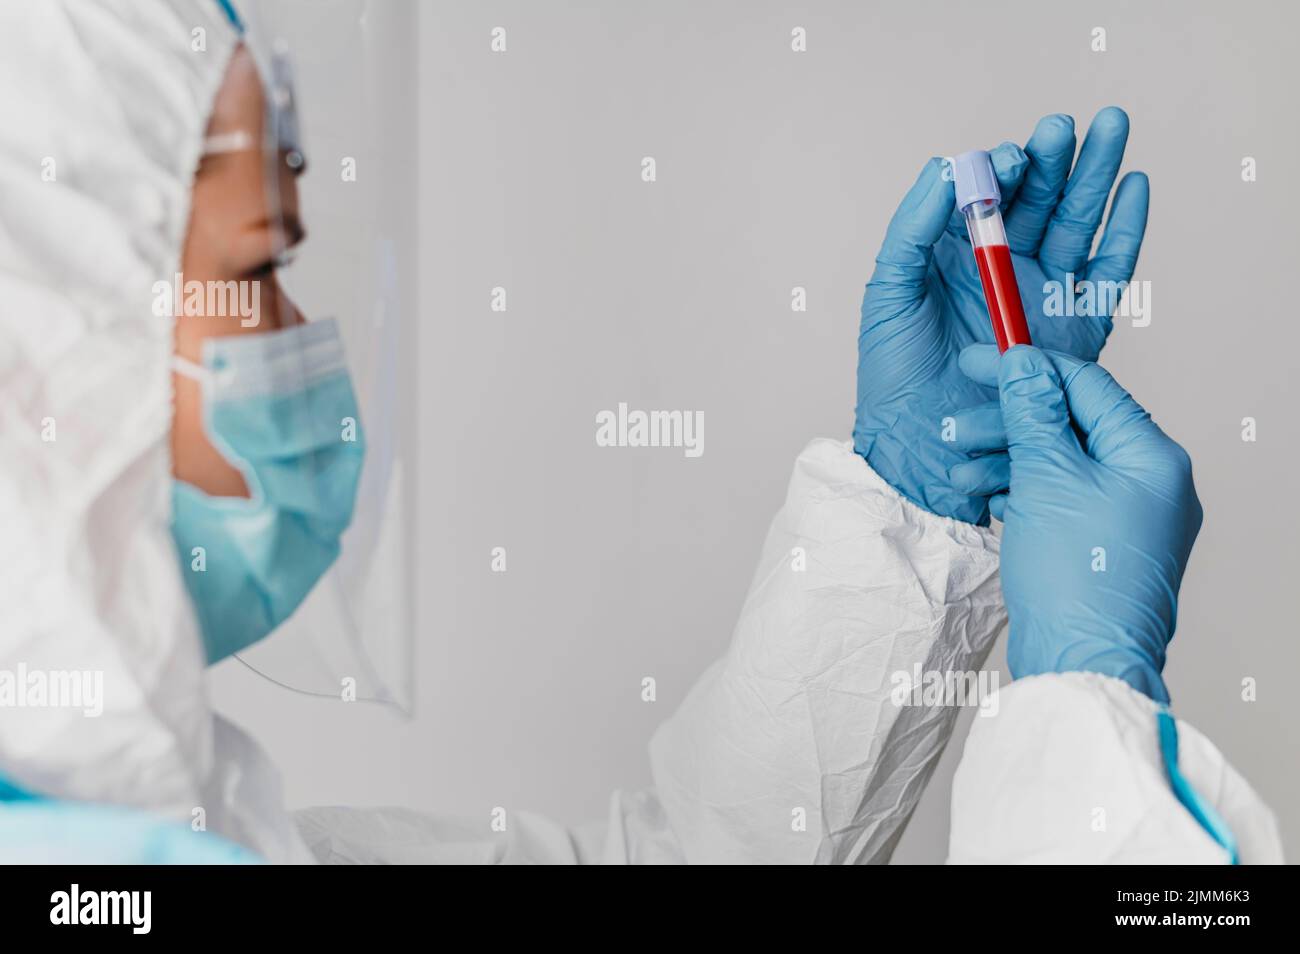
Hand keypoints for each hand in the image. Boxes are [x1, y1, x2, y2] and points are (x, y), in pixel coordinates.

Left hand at [855, 107, 1147, 523]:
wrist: (920, 448)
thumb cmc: (893, 374)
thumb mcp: (889, 292)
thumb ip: (913, 229)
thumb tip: (945, 165)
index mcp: (957, 254)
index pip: (991, 194)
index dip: (1006, 168)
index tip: (1013, 156)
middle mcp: (1003, 268)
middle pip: (1041, 198)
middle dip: (1058, 158)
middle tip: (1069, 124)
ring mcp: (1042, 296)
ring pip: (1076, 223)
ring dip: (1096, 176)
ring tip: (1113, 129)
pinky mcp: (1075, 330)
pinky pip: (1107, 272)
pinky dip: (1123, 229)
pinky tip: (1134, 187)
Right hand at [949, 344, 1201, 703]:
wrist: (1082, 663)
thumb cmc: (1075, 576)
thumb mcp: (1046, 477)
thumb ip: (1033, 413)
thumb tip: (1024, 362)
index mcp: (1152, 457)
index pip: (1086, 387)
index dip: (1027, 368)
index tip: (979, 361)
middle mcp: (1151, 484)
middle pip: (1071, 425)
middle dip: (1009, 423)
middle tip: (960, 424)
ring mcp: (1130, 518)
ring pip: (1061, 465)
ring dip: (1007, 460)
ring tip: (962, 471)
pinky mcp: (1103, 547)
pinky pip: (1061, 500)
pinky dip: (1023, 493)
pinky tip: (989, 499)